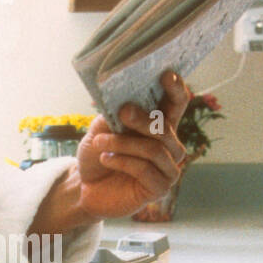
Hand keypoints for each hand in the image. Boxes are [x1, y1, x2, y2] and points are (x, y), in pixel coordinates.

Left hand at [74, 71, 190, 217]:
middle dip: (143, 119)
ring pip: (154, 150)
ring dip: (123, 144)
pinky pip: (145, 170)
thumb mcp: (101, 128)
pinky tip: (105, 159)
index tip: (166, 74)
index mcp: (159, 125)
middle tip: (123, 112)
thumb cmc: (99, 153)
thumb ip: (115, 115)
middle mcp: (170, 146)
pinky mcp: (159, 188)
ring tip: (99, 142)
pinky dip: (122, 162)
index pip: (176, 104)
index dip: (176, 89)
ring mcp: (168, 168)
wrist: (86, 186)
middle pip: (165, 128)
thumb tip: (125, 101)